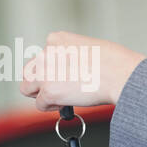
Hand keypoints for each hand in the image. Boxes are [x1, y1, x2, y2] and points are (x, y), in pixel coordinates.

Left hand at [19, 30, 145, 109]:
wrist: (120, 74)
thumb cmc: (113, 62)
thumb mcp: (87, 47)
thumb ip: (71, 56)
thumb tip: (68, 71)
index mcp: (56, 39)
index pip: (42, 55)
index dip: (53, 68)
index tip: (63, 75)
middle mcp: (46, 53)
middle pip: (29, 70)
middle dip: (40, 81)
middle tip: (56, 88)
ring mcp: (45, 72)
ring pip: (27, 87)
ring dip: (40, 94)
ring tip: (59, 97)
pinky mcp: (48, 91)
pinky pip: (40, 104)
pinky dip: (51, 107)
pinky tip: (66, 103)